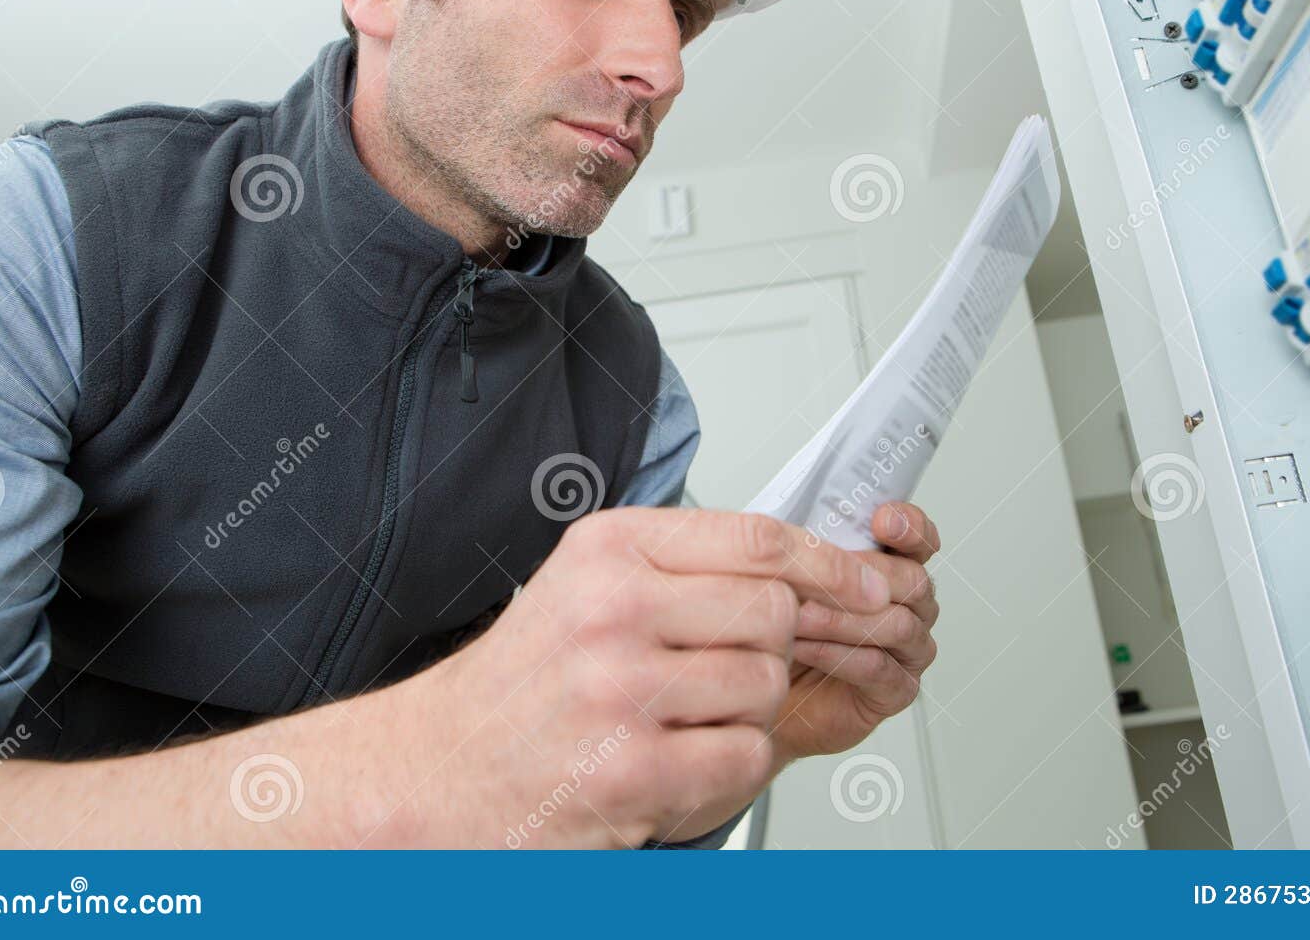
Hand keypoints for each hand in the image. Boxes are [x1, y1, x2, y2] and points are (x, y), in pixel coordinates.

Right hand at [413, 507, 890, 847]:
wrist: (446, 768)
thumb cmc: (527, 681)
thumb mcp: (589, 584)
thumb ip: (684, 564)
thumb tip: (802, 565)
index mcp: (608, 549)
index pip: (756, 539)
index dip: (828, 563)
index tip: (863, 582)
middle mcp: (611, 610)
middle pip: (774, 612)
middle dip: (770, 647)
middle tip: (721, 668)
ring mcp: (619, 691)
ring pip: (765, 685)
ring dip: (745, 710)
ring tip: (684, 718)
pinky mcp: (630, 770)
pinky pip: (745, 754)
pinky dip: (730, 764)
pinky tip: (678, 758)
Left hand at [770, 502, 940, 765]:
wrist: (763, 679)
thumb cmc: (778, 621)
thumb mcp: (785, 572)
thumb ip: (803, 546)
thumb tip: (798, 523)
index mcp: (892, 567)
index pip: (920, 539)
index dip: (909, 526)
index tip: (881, 520)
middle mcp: (910, 606)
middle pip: (913, 581)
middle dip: (863, 574)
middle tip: (815, 574)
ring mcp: (909, 649)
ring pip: (897, 624)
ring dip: (840, 618)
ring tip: (796, 615)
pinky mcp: (896, 690)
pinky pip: (879, 668)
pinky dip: (836, 655)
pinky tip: (802, 648)